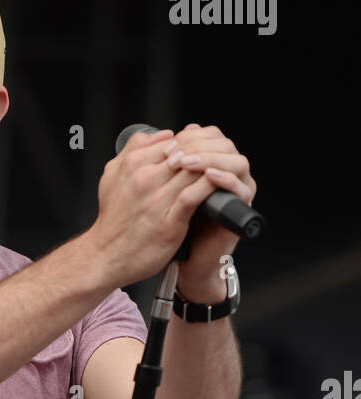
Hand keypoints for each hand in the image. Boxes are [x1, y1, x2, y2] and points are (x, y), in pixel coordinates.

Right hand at [90, 124, 256, 291]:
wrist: (105, 256)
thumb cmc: (112, 220)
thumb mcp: (112, 176)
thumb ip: (133, 150)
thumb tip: (160, 134)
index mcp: (132, 165)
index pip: (171, 141)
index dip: (191, 143)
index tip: (201, 151)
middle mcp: (144, 179)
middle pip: (185, 153)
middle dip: (204, 153)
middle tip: (218, 158)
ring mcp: (157, 200)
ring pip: (193, 171)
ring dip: (211, 168)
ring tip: (223, 170)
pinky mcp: (169, 222)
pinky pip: (194, 196)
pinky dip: (209, 187)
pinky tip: (218, 187)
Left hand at [163, 123, 256, 298]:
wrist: (183, 262)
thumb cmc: (171, 229)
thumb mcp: (161, 193)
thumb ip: (164, 166)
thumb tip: (158, 138)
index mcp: (209, 166)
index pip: (209, 136)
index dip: (190, 136)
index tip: (168, 144)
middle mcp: (226, 175)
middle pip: (224, 144)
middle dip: (199, 145)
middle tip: (177, 155)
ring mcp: (236, 191)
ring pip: (237, 161)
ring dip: (211, 158)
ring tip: (188, 163)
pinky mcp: (240, 210)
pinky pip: (240, 188)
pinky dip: (225, 179)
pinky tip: (209, 176)